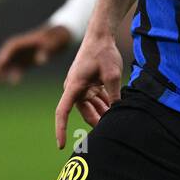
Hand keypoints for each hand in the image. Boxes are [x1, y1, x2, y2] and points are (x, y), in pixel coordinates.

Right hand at [0, 24, 71, 83]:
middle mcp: (22, 47)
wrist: (62, 35)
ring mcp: (24, 54)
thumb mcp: (53, 43)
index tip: (0, 62)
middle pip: (7, 55)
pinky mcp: (28, 60)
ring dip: (3, 70)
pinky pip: (18, 67)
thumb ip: (47, 51)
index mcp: (26, 40)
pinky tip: (13, 82)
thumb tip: (40, 60)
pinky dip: (14, 73)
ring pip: (10, 62)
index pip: (12, 47)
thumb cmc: (57, 38)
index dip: (5, 54)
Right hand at [55, 33, 123, 148]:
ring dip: (104, 113)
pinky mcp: (89, 84)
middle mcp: (74, 88)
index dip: (60, 129)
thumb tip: (116, 113)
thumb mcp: (113, 75)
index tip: (61, 145)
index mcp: (73, 86)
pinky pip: (96, 99)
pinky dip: (106, 104)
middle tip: (112, 134)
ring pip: (92, 107)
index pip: (62, 112)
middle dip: (97, 123)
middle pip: (84, 113)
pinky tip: (117, 109)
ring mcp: (82, 86)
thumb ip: (114, 96)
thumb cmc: (103, 52)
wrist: (101, 34)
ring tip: (119, 120)